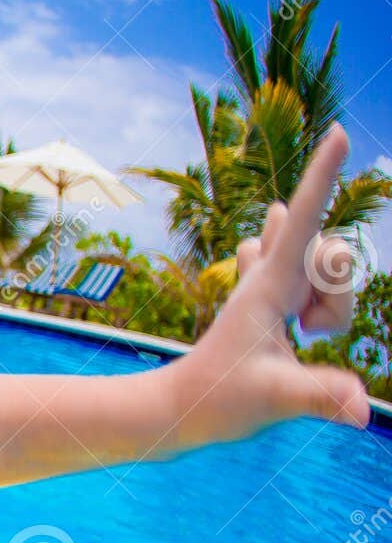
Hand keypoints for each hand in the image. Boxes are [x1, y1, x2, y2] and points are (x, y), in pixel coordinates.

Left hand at [170, 123, 371, 444]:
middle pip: (331, 251)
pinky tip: (298, 320)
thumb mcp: (275, 398)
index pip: (304, 219)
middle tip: (307, 332)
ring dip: (333, 303)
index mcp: (267, 287)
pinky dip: (324, 301)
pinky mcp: (268, 300)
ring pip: (328, 267)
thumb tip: (363, 411)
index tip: (336, 130)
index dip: (322, 176)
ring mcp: (268, 286)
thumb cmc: (217, 400)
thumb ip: (322, 397)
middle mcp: (268, 277)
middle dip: (339, 288)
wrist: (179, 409)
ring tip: (301, 336)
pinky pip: (311, 274)